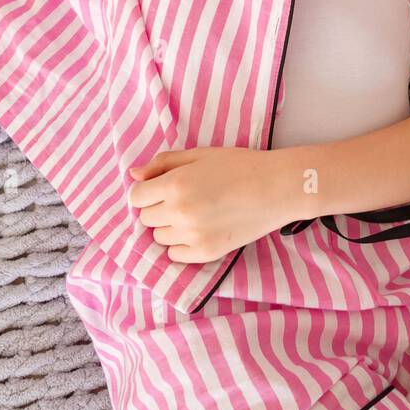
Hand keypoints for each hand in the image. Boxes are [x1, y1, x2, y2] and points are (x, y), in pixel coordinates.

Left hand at [127, 146, 288, 262]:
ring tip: (196, 213)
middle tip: (185, 198)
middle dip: (159, 208)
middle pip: (146, 218)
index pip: (137, 197)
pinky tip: (201, 229)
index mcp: (175, 184)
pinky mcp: (205, 253)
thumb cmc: (240, 165)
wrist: (276, 188)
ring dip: (170, 226)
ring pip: (159, 237)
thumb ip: (163, 163)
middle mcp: (179, 211)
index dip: (147, 192)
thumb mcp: (200, 154)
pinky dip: (183, 244)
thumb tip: (134, 175)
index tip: (162, 188)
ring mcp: (192, 235)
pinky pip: (175, 255)